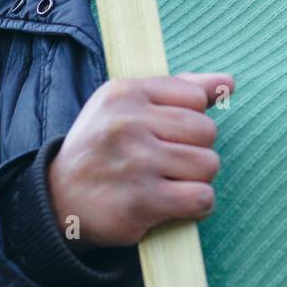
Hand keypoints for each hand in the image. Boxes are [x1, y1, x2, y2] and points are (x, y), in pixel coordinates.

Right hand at [46, 72, 233, 250]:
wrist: (58, 199)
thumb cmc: (104, 147)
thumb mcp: (128, 104)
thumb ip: (179, 89)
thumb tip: (228, 82)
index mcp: (125, 93)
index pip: (196, 97)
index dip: (190, 118)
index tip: (166, 133)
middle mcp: (128, 124)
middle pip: (207, 131)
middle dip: (196, 149)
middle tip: (168, 161)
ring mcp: (135, 164)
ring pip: (208, 165)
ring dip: (197, 178)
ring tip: (170, 181)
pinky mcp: (141, 203)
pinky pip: (202, 198)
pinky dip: (197, 204)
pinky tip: (175, 202)